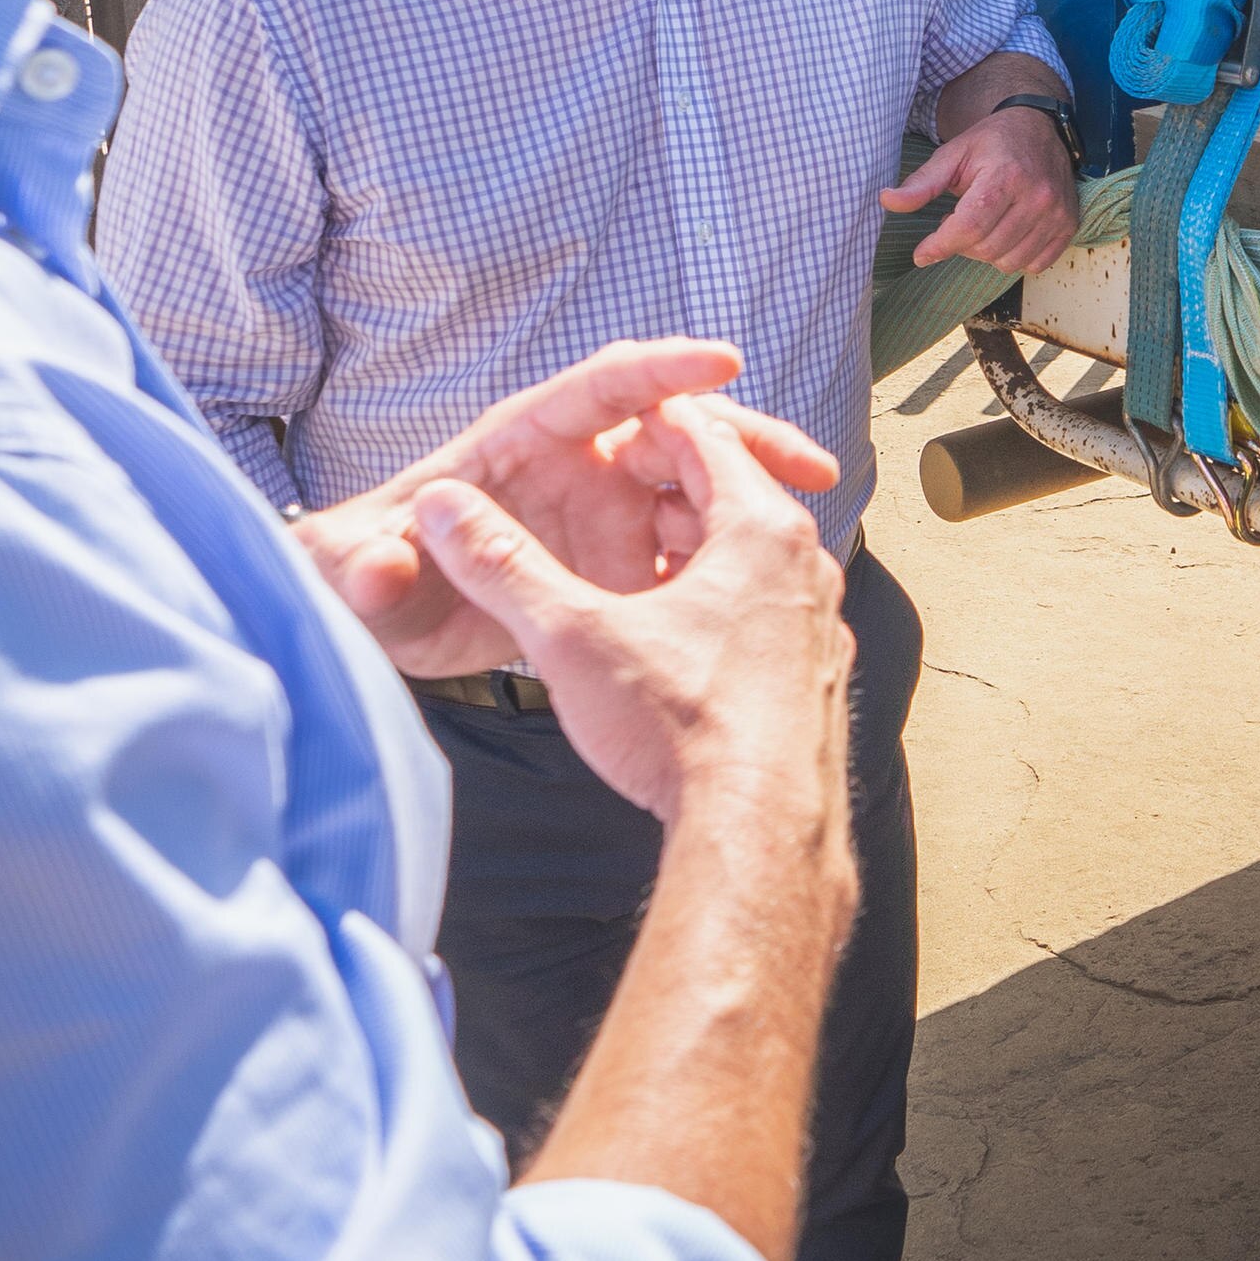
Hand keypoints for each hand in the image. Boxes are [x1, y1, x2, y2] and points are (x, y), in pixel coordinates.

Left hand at [293, 338, 838, 680]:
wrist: (382, 621)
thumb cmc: (361, 576)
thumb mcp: (351, 574)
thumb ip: (361, 570)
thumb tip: (377, 567)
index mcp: (522, 440)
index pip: (601, 387)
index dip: (662, 370)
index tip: (722, 363)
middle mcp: (576, 466)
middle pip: (677, 431)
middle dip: (746, 439)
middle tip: (809, 468)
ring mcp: (603, 516)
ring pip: (695, 490)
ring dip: (753, 500)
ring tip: (811, 529)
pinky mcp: (616, 567)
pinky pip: (686, 553)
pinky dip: (730, 564)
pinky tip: (773, 590)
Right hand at [408, 391, 850, 826]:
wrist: (759, 833)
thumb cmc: (679, 727)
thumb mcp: (570, 636)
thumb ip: (502, 565)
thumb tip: (440, 509)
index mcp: (758, 529)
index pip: (702, 436)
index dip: (641, 428)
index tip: (595, 435)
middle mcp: (807, 566)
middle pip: (732, 496)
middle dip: (663, 491)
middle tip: (604, 495)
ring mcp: (819, 625)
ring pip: (751, 560)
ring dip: (690, 552)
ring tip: (629, 567)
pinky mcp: (814, 678)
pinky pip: (766, 616)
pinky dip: (718, 608)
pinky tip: (673, 641)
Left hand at [885, 101, 1079, 276]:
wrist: (1039, 127)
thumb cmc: (992, 143)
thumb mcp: (952, 155)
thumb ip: (921, 183)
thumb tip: (887, 201)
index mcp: (1005, 175)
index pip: (969, 227)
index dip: (940, 245)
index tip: (921, 253)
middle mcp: (1037, 196)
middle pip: (986, 249)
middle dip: (962, 244)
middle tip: (957, 222)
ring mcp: (1057, 213)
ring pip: (1009, 262)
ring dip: (987, 252)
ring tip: (983, 226)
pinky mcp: (1069, 225)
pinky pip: (1035, 264)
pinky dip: (1015, 257)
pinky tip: (1007, 234)